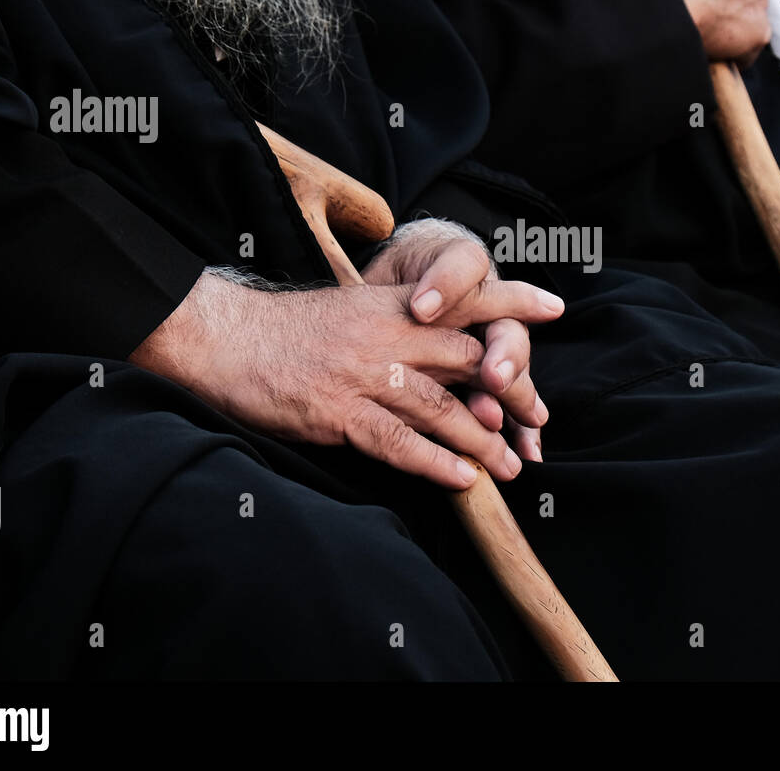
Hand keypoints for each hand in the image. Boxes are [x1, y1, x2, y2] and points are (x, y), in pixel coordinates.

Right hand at [129, 256, 562, 489]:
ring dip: (482, 441)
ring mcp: (363, 374)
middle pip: (468, 360)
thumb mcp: (351, 311)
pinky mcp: (337, 412)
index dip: (512, 303)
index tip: (554, 308)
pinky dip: (434, 463)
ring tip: (510, 467)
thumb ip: (397, 324)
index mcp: (393, 306)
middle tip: (540, 420)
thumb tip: (442, 351)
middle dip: (511, 391)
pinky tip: (461, 479)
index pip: (466, 299)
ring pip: (441, 409)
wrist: (225, 336)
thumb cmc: (287, 330)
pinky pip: (398, 442)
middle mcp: (387, 335)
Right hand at [637, 0, 770, 66]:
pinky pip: (749, 48)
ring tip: (702, 32)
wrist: (658, 0)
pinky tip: (712, 51)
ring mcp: (758, 1)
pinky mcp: (757, 33)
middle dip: (727, 0)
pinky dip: (734, 53)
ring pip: (749, 17)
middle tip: (700, 10)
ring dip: (731, 25)